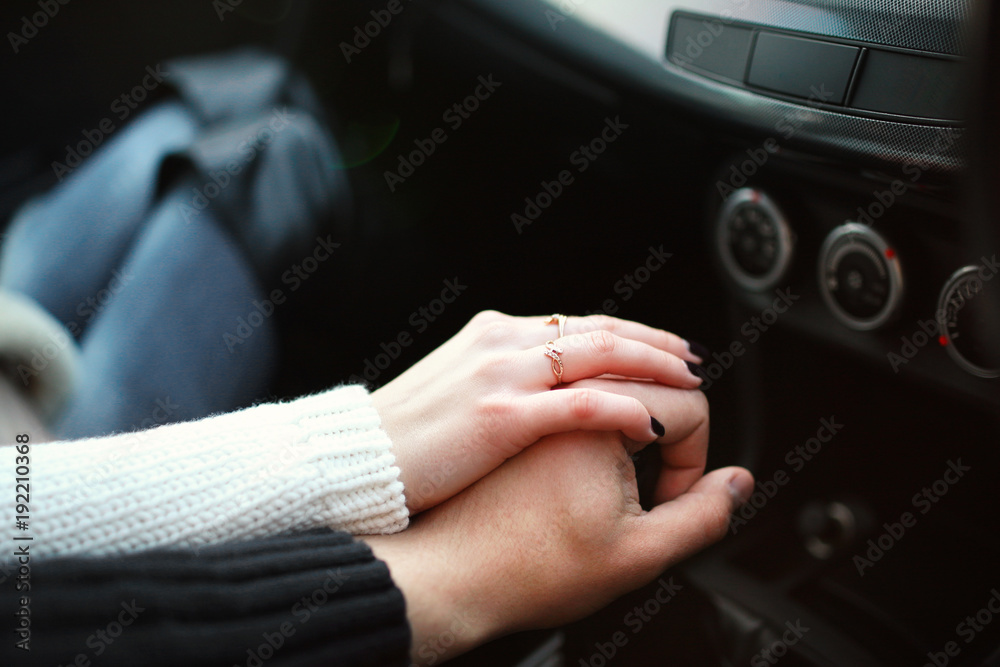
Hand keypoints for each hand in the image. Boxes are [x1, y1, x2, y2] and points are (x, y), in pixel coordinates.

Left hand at [364, 381, 752, 664]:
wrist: (446, 575)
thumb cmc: (528, 570)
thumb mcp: (632, 557)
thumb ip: (701, 517)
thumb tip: (740, 482)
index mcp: (590, 420)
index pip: (683, 403)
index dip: (697, 455)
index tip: (676, 499)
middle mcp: (556, 390)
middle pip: (642, 369)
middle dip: (675, 405)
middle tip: (680, 447)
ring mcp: (527, 390)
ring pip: (599, 359)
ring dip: (637, 379)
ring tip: (656, 411)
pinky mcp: (504, 400)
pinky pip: (560, 370)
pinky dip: (592, 381)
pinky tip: (601, 406)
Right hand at [371, 310, 704, 511]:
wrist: (355, 462)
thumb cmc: (402, 439)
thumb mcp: (453, 389)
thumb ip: (497, 378)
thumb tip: (536, 385)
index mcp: (492, 336)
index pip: (577, 323)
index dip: (629, 333)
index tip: (662, 347)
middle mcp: (502, 344)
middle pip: (600, 331)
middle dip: (654, 344)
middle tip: (692, 360)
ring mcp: (503, 376)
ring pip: (600, 356)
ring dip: (653, 367)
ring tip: (689, 384)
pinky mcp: (502, 416)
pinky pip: (582, 404)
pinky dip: (625, 409)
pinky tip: (652, 424)